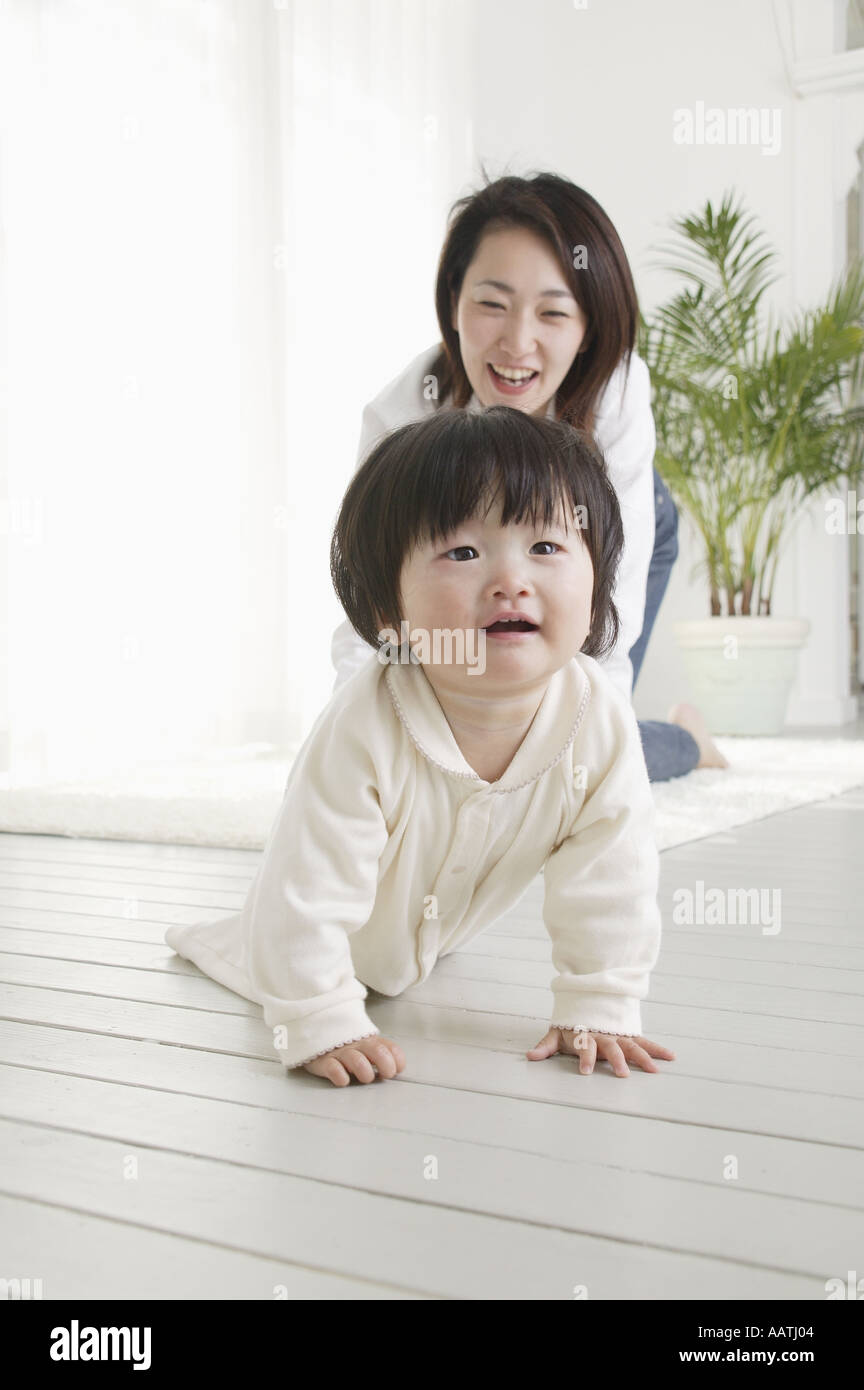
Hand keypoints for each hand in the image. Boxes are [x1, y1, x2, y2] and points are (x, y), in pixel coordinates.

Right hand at [301, 1035, 405, 1086]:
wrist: (314, 1032)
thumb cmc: (347, 1046)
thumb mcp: (365, 1045)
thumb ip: (382, 1052)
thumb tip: (398, 1067)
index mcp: (370, 1041)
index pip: (391, 1048)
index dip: (398, 1060)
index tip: (396, 1070)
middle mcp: (357, 1045)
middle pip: (378, 1052)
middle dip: (386, 1066)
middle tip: (384, 1076)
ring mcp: (340, 1053)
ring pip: (358, 1061)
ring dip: (366, 1072)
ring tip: (364, 1078)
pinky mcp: (323, 1061)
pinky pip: (333, 1069)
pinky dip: (341, 1076)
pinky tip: (344, 1080)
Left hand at [526, 1028, 674, 1076]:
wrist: (586, 1000)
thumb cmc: (571, 1024)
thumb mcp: (555, 1034)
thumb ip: (545, 1046)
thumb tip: (529, 1057)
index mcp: (585, 1035)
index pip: (584, 1047)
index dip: (584, 1057)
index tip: (585, 1071)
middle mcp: (604, 1035)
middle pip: (611, 1048)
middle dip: (616, 1060)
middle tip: (622, 1075)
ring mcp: (618, 1035)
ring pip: (632, 1046)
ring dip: (643, 1058)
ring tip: (654, 1070)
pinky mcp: (629, 1036)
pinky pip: (644, 1042)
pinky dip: (657, 1049)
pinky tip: (670, 1057)